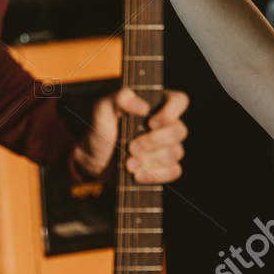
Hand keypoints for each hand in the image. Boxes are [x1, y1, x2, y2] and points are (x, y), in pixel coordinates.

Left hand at [72, 87, 188, 183]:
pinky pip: (174, 171)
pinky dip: (155, 174)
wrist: (94, 160)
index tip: (151, 123)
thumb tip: (143, 107)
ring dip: (151, 160)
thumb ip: (119, 99)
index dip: (170, 112)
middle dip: (155, 141)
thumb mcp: (102, 109)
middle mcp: (167, 124)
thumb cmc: (101, 130)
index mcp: (157, 104)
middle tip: (131, 147)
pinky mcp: (166, 167)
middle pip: (179, 130)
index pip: (179, 100)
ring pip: (176, 152)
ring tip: (128, 163)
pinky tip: (137, 174)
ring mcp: (168, 147)